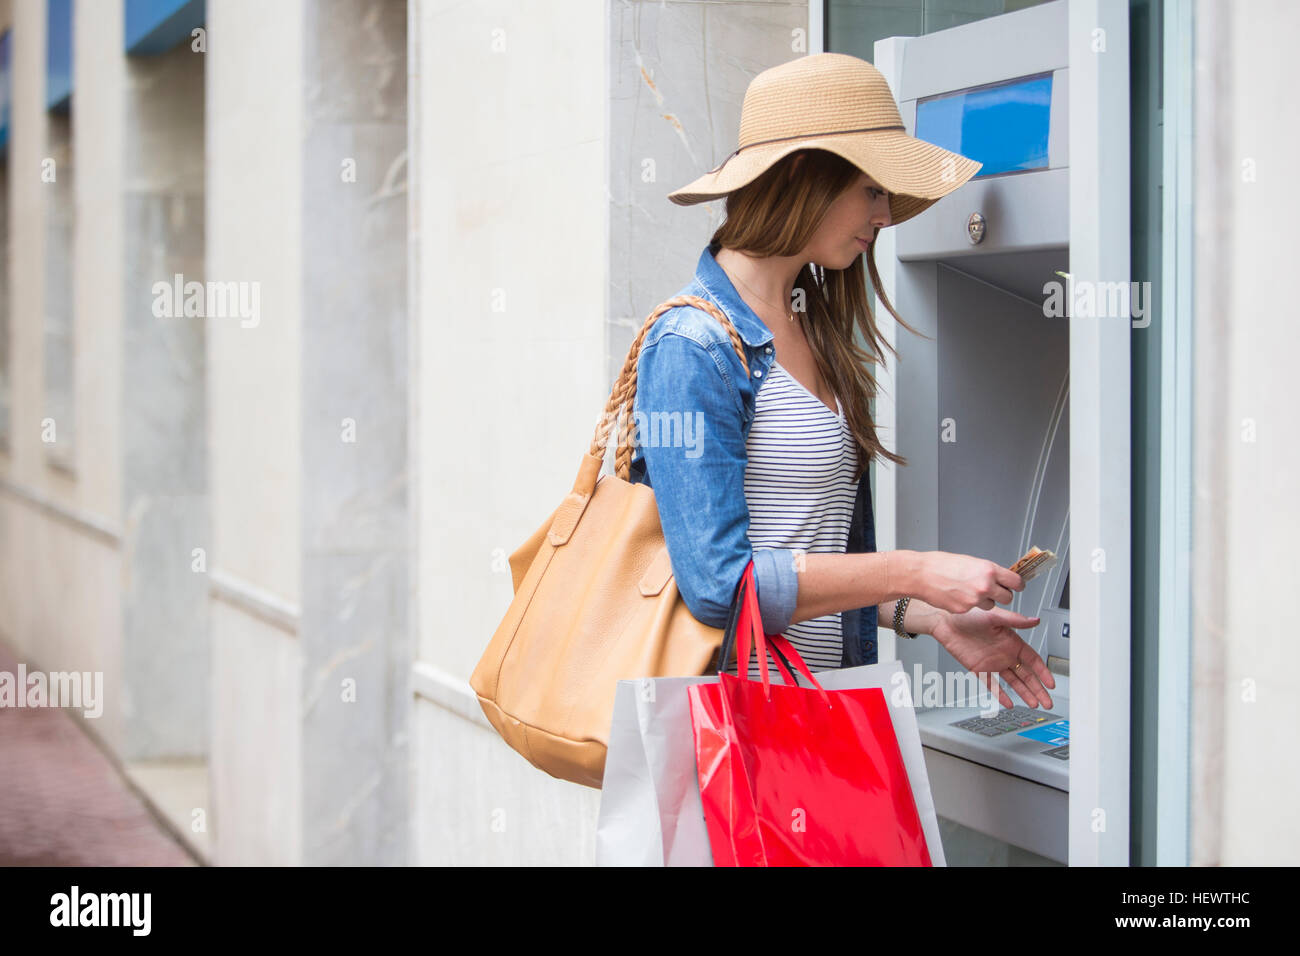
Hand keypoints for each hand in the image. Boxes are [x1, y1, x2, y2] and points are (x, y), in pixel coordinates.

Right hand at [908, 550, 1023, 614]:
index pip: (1016, 582)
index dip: (1017, 585)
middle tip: (994, 590)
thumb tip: (998, 577)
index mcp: (989, 570)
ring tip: (969, 591)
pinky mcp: (965, 609)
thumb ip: (986, 571)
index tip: (1017, 586)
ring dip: (985, 601)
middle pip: (1008, 597)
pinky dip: (968, 604)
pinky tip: (958, 595)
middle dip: (1002, 595)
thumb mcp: (969, 561)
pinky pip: (974, 609)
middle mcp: (985, 585)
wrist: (920, 575)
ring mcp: (975, 599)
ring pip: (991, 605)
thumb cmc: (940, 565)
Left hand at [930, 606, 1055, 709]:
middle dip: (1038, 688)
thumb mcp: (995, 616)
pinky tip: (1009, 703)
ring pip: (1013, 682)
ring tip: (1034, 704)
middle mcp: (1005, 654)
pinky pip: (992, 684)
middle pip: (1026, 675)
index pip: (1033, 660)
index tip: (1051, 683)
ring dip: (1024, 693)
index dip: (1043, 672)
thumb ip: (1016, 621)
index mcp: (1012, 642)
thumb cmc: (969, 615)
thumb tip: (1035, 621)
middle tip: (1048, 701)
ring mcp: (993, 663)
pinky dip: (1001, 694)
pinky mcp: (979, 669)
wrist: (946, 622)